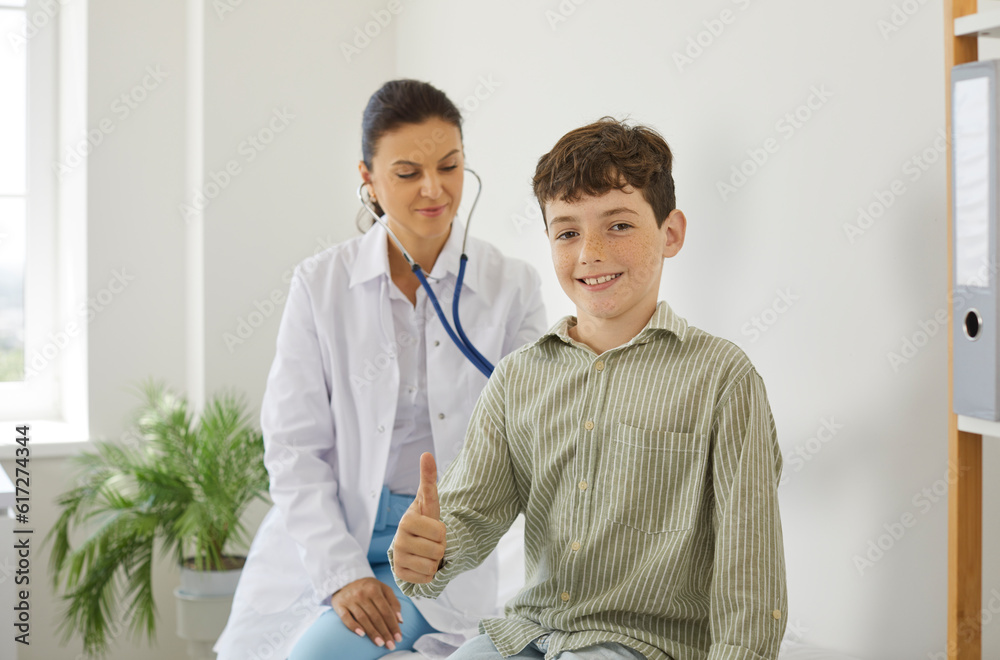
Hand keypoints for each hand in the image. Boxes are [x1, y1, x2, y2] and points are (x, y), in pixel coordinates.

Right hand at [330, 577, 402, 649]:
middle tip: (391, 645)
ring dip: (372, 632)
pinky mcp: (340, 605)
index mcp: (374, 589)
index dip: (393, 625)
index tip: (398, 637)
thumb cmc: (368, 587)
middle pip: (376, 616)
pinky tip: (361, 635)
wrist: (345, 581)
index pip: (386, 610)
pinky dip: (354, 627)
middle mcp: (362, 594)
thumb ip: (393, 602)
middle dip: (385, 632)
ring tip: (380, 643)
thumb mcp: (383, 589)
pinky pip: (346, 618)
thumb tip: (400, 620)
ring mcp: (350, 600)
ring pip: (363, 619)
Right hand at [393, 452, 446, 583]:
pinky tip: (421, 564)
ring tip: (426, 552)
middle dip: (440, 547)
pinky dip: (428, 574)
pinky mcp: (399, 575)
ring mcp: (397, 558)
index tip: (433, 527)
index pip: (440, 533)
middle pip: (438, 551)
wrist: (414, 543)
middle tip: (431, 542)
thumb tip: (426, 453)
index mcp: (406, 521)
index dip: (442, 532)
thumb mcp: (429, 501)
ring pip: (432, 566)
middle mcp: (398, 540)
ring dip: (435, 561)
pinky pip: (426, 579)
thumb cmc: (425, 520)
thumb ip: (428, 478)